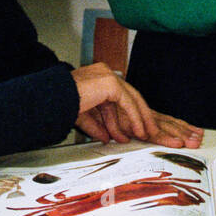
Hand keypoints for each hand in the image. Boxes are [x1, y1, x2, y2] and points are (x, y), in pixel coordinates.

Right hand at [72, 63, 202, 147]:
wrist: (48, 99)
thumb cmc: (61, 105)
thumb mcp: (85, 118)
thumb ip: (98, 126)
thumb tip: (108, 137)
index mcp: (103, 83)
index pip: (129, 101)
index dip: (142, 118)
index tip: (152, 132)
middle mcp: (108, 77)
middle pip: (137, 100)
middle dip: (153, 119)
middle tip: (167, 134)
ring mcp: (109, 77)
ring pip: (135, 101)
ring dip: (146, 121)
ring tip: (157, 136)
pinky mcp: (109, 83)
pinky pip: (127, 103)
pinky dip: (135, 118)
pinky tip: (140, 132)